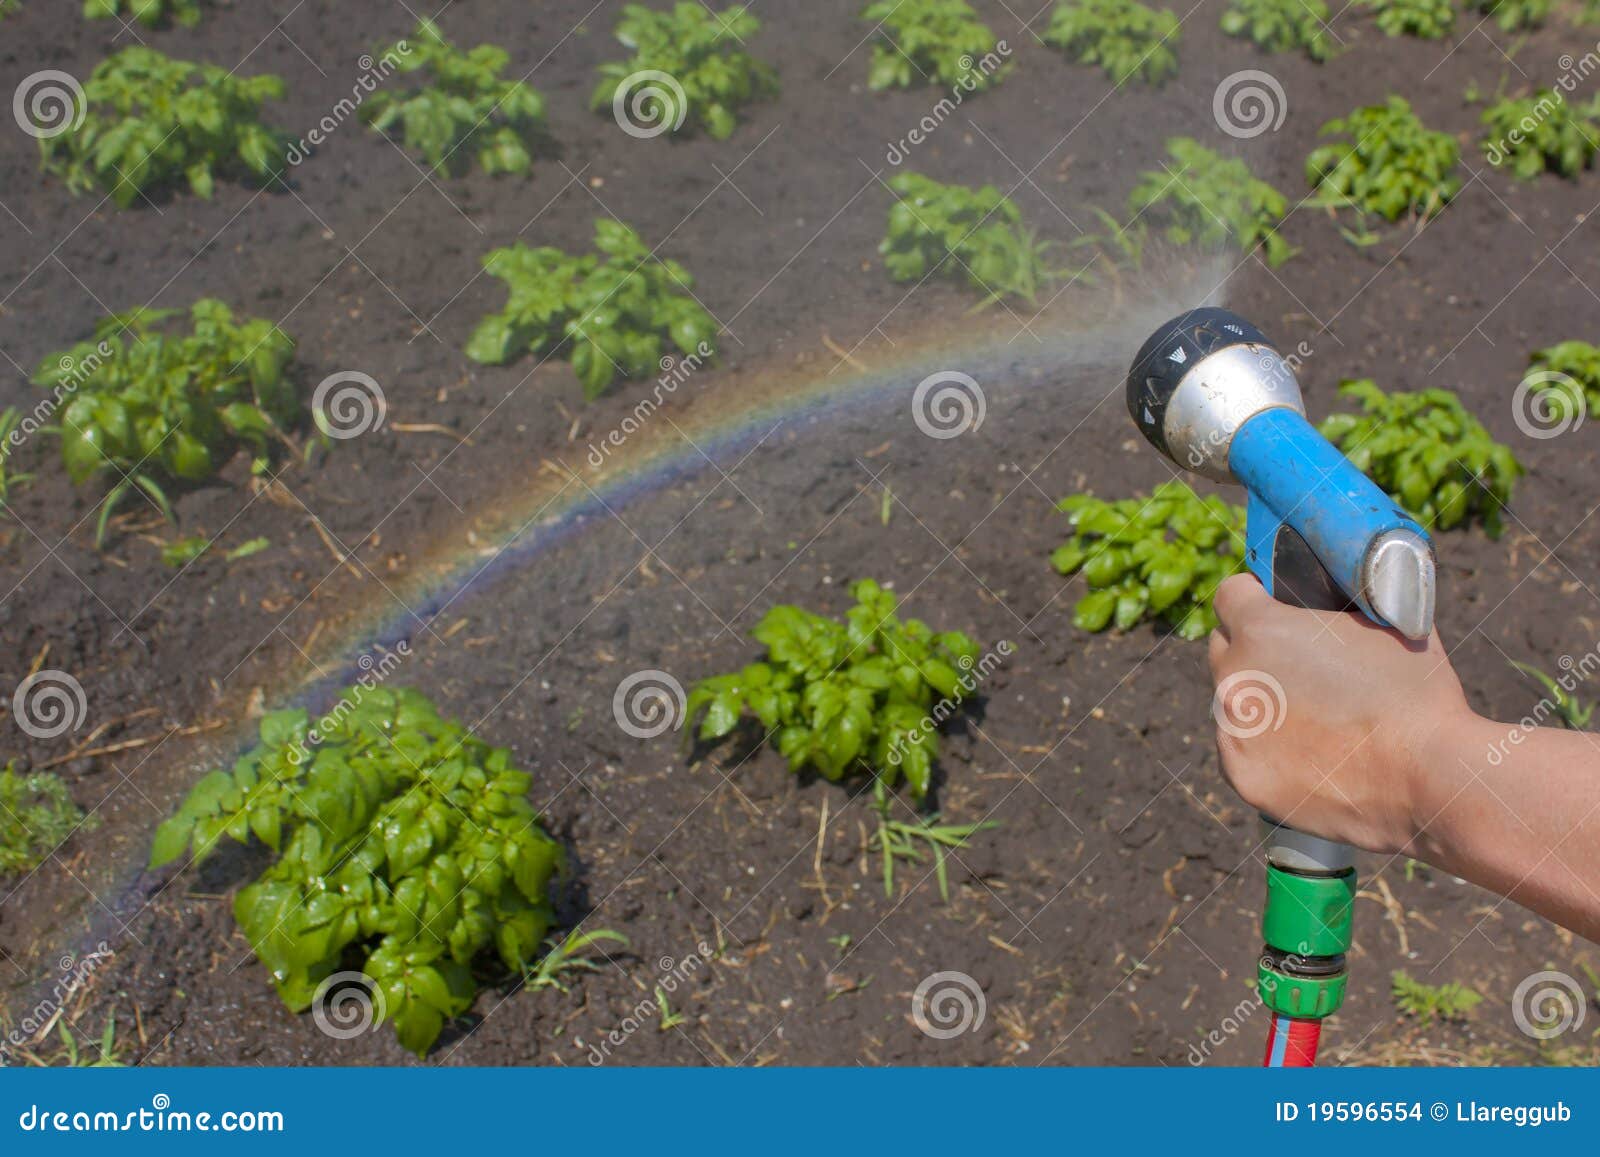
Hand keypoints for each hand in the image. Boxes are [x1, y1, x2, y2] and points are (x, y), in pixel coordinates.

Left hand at [1206, 572, 1473, 854]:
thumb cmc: (1415, 693)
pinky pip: (1239, 750)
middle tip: (1295, 665)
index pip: (1230, 596)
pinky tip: (1306, 753)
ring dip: (1258, 702)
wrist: (1429, 774)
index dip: (1254, 597)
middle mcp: (1234, 677)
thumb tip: (1336, 586)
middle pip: (1225, 650)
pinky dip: (1263, 748)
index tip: (1273, 607)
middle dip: (1252, 651)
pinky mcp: (1243, 776)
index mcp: (1260, 629)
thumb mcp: (1382, 621)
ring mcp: (1234, 730)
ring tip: (1312, 717)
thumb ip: (1340, 600)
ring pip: (1232, 704)